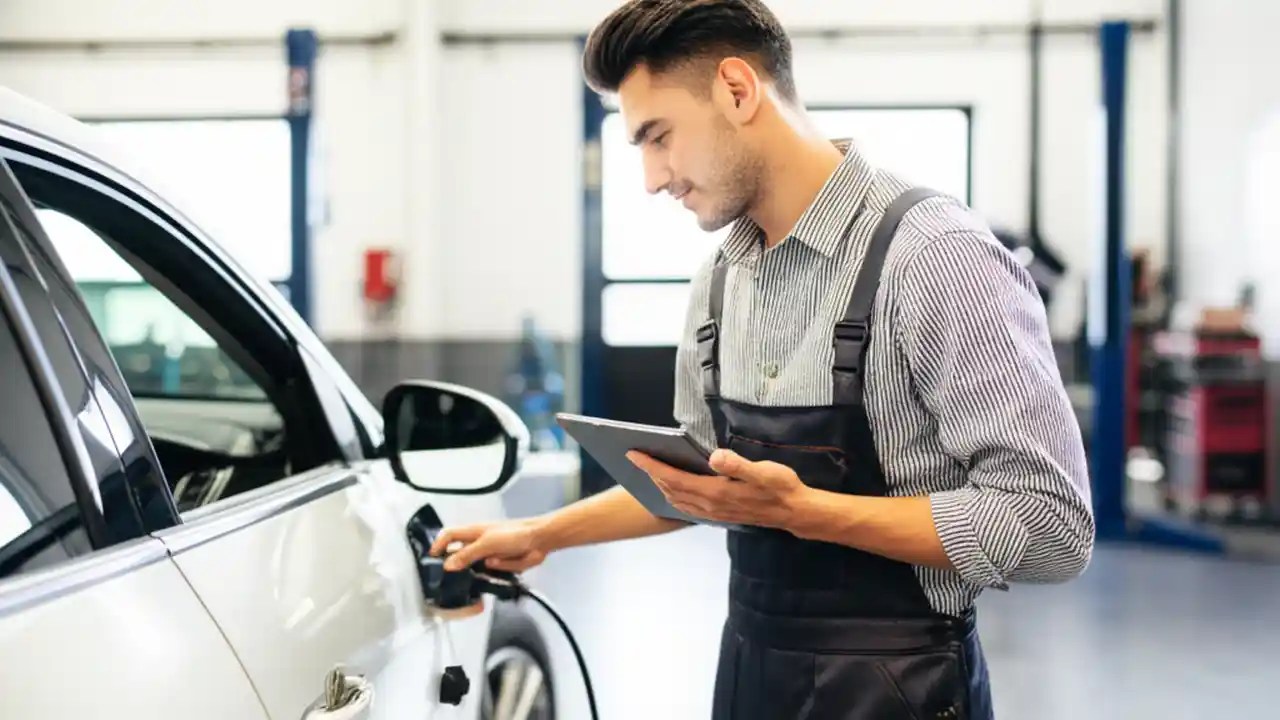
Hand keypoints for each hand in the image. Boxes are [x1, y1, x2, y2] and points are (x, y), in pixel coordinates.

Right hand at [429, 518, 548, 572]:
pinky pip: (489, 575)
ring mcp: (488, 556)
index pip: (449, 536)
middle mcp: (478, 544)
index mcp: (473, 533)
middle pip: (459, 556)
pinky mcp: (499, 567)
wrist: (540, 541)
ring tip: (471, 583)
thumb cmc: (514, 535)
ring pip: (474, 569)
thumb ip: (467, 554)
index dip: (438, 545)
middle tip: (447, 581)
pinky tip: (498, 575)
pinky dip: (493, 575)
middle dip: (456, 567)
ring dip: (475, 575)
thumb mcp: (488, 543)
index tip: (430, 560)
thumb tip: (448, 565)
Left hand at [626, 449, 810, 531]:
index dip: (652, 466)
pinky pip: (688, 507)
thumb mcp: (764, 471)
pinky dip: (675, 497)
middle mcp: (711, 504)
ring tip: (650, 471)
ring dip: (661, 486)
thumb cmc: (780, 487)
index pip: (674, 478)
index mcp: (716, 492)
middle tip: (635, 458)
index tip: (634, 454)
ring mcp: (715, 512)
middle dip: (651, 474)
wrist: (794, 512)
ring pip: (678, 500)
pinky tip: (674, 490)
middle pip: (671, 490)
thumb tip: (714, 456)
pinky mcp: (720, 514)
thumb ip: (737, 465)